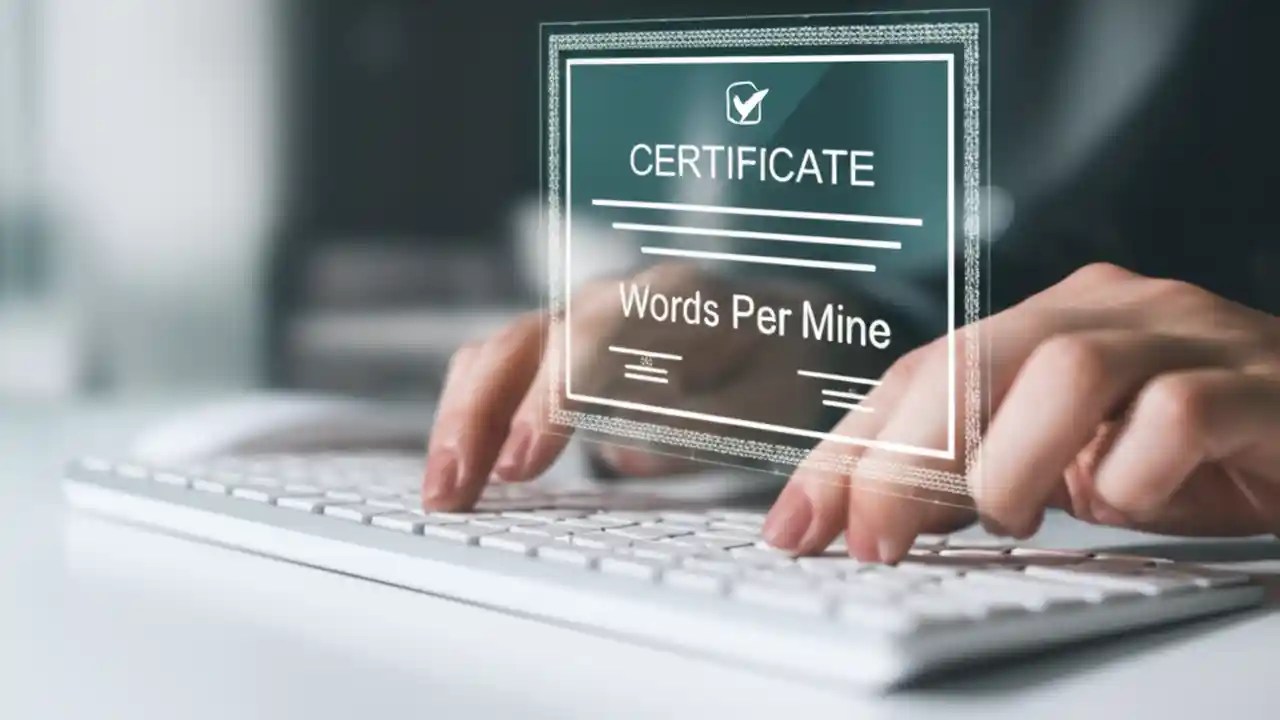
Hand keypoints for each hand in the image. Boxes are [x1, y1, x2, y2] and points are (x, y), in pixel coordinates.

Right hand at [422, 263, 844, 509]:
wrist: (787, 325)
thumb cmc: (783, 364)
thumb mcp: (774, 397)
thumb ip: (705, 421)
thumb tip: (620, 457)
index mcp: (674, 299)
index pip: (594, 337)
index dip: (552, 400)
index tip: (525, 460)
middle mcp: (612, 298)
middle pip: (524, 341)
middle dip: (480, 416)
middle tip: (455, 489)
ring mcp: (577, 318)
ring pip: (496, 352)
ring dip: (459, 420)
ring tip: (443, 491)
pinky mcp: (557, 347)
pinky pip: (495, 367)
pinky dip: (467, 415)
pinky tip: (457, 466)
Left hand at [763, 263, 1279, 560]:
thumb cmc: (1191, 450)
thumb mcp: (1060, 462)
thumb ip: (972, 474)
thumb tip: (865, 519)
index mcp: (1046, 320)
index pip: (919, 370)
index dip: (848, 451)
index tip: (797, 526)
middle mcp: (1108, 310)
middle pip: (972, 358)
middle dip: (905, 461)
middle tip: (879, 540)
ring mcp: (1185, 336)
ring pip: (1064, 370)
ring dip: (1014, 464)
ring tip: (1014, 520)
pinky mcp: (1258, 385)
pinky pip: (1176, 413)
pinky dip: (1134, 475)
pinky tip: (1130, 503)